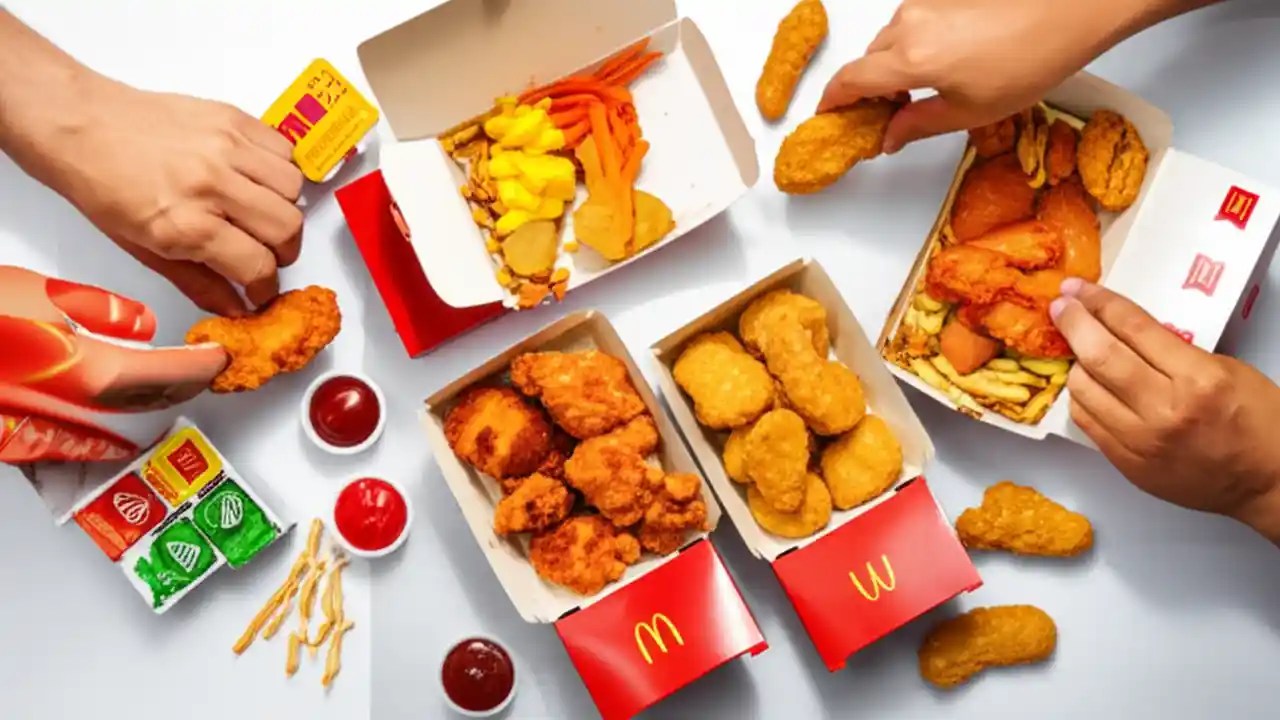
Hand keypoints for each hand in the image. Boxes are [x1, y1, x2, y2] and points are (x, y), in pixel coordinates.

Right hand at [0, 266, 225, 463]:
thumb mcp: (39, 292)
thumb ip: (98, 310)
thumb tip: (139, 326)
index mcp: (86, 370)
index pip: (166, 375)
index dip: (198, 367)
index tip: (218, 358)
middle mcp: (71, 410)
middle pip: (145, 405)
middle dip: (180, 387)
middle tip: (201, 372)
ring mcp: (44, 434)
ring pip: (114, 432)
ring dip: (147, 410)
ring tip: (168, 390)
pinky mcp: (21, 446)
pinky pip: (74, 449)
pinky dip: (103, 439)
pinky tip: (116, 434)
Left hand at [52, 79, 304, 316]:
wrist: (79, 125)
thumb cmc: (101, 185)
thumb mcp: (143, 249)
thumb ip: (198, 282)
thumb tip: (236, 307)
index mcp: (185, 225)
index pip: (257, 265)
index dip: (265, 287)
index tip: (261, 289)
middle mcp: (212, 185)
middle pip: (287, 228)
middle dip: (283, 252)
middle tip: (266, 254)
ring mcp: (226, 147)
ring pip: (294, 188)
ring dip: (284, 207)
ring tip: (260, 212)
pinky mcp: (232, 118)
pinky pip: (284, 150)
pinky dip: (279, 170)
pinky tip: (256, 178)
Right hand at [817, 0, 1185, 152]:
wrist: (1070, 11)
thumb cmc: (1028, 61)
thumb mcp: (969, 112)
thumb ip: (917, 126)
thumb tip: (888, 138)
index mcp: (908, 59)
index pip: (848, 82)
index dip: (831, 103)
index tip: (828, 118)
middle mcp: (907, 25)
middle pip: (866, 61)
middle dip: (867, 91)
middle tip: (884, 120)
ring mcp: (925, 5)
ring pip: (888, 42)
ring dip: (891, 69)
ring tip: (918, 95)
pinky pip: (910, 25)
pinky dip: (910, 48)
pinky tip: (941, 66)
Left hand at [1050, 279, 1279, 542]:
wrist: (1268, 482)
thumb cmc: (1258, 421)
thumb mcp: (1226, 369)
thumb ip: (1172, 351)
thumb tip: (1122, 331)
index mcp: (1197, 379)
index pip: (1134, 328)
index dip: (1100, 302)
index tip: (1078, 288)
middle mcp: (1164, 411)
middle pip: (1099, 356)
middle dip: (1073, 323)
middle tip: (1061, 306)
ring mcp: (1141, 443)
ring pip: (1083, 391)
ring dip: (1075, 363)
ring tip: (1079, 350)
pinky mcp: (1128, 466)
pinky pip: (1087, 423)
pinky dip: (1082, 398)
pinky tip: (1087, 384)